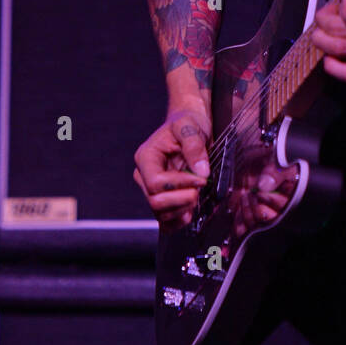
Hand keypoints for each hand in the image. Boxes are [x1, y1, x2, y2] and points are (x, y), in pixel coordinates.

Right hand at [133, 105, 211, 231]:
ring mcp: (151, 190)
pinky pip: (165, 220)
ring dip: (182, 209)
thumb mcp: (191, 125)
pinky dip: (179, 220)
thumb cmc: (187, 123)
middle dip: (181, 199)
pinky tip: (191, 210)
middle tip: (200, 189)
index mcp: (146, 157)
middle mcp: (144, 176)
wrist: (190, 127)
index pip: (155, 183)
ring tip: (198, 196)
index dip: (179, 185)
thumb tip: (200, 171)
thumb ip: (194, 146)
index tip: (201, 179)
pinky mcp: (162, 198)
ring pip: (160, 214)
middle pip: (155, 202)